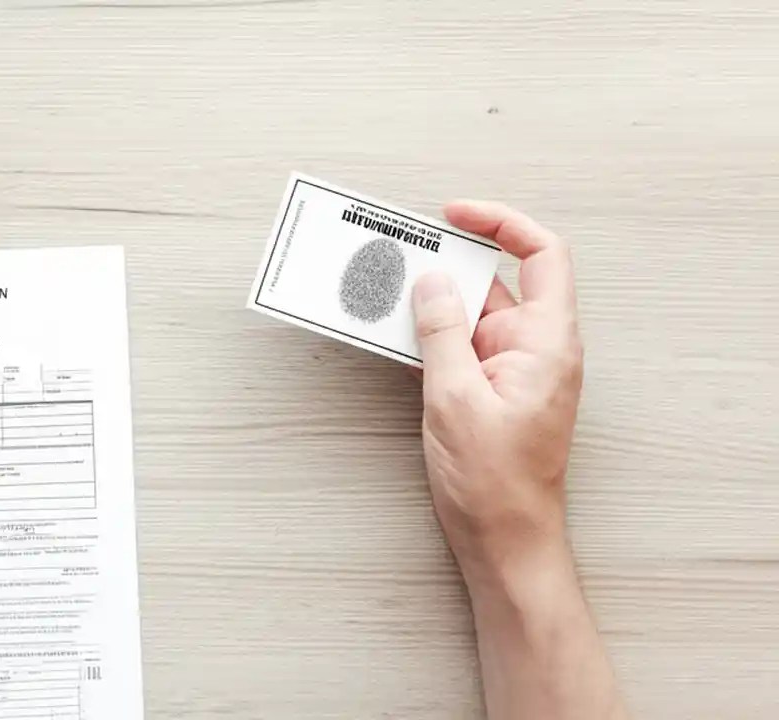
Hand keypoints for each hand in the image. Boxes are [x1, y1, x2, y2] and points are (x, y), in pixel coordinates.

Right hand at [411, 201, 582, 578]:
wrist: (506, 542)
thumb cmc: (495, 484)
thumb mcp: (455, 399)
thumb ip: (441, 333)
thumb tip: (430, 282)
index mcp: (547, 342)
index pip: (541, 255)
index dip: (501, 224)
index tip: (453, 215)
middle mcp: (537, 348)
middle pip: (498, 281)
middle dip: (449, 262)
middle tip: (400, 249)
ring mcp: (514, 370)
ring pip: (473, 315)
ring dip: (433, 302)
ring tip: (385, 288)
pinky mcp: (492, 390)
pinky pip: (462, 346)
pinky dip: (432, 334)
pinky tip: (395, 332)